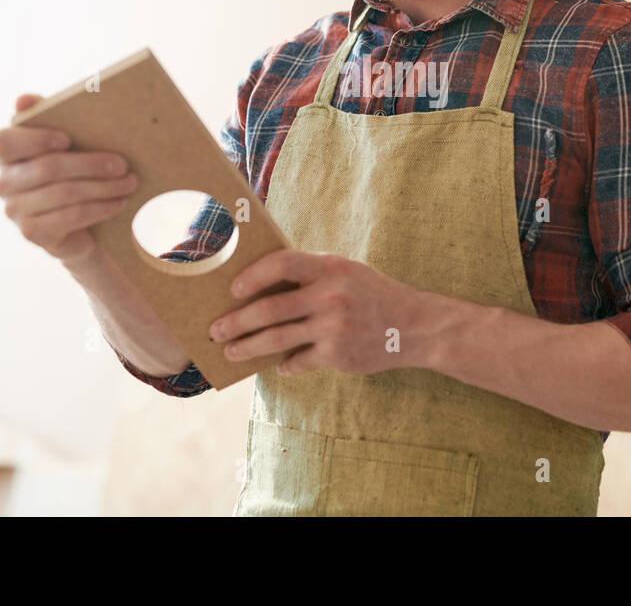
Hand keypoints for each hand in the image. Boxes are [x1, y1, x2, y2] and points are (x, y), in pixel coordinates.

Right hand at [0, 93, 137, 262]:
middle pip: (47, 168)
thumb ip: (47, 118)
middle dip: (91, 164)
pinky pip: (70, 217)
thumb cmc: (71, 171)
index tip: (67, 139)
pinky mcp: (32, 233)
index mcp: (5, 153)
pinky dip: (100, 208)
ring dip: (103, 187)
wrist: (78, 222)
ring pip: (64, 193)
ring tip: (129, 182)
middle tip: (123, 164)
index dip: (35, 139)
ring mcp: (14, 210)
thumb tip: (23, 99)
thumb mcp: (65, 144)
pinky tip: (119, 202)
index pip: (4, 142)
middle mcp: (2, 182)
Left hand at [211, 251, 427, 375]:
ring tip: (230, 351)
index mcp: (330, 267)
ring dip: (247, 347)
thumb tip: (260, 284)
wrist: (415, 325)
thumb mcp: (345, 271)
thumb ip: (310, 274)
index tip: (233, 289)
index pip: (281, 264)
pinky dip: (284, 365)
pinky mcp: (338, 355)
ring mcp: (334, 327)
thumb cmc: (371, 293)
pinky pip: (298, 361)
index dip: (253, 275)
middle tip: (215, 329)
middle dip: (237, 321)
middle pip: (270, 309)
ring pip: (277, 340)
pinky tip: (278, 366)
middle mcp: (330, 296)